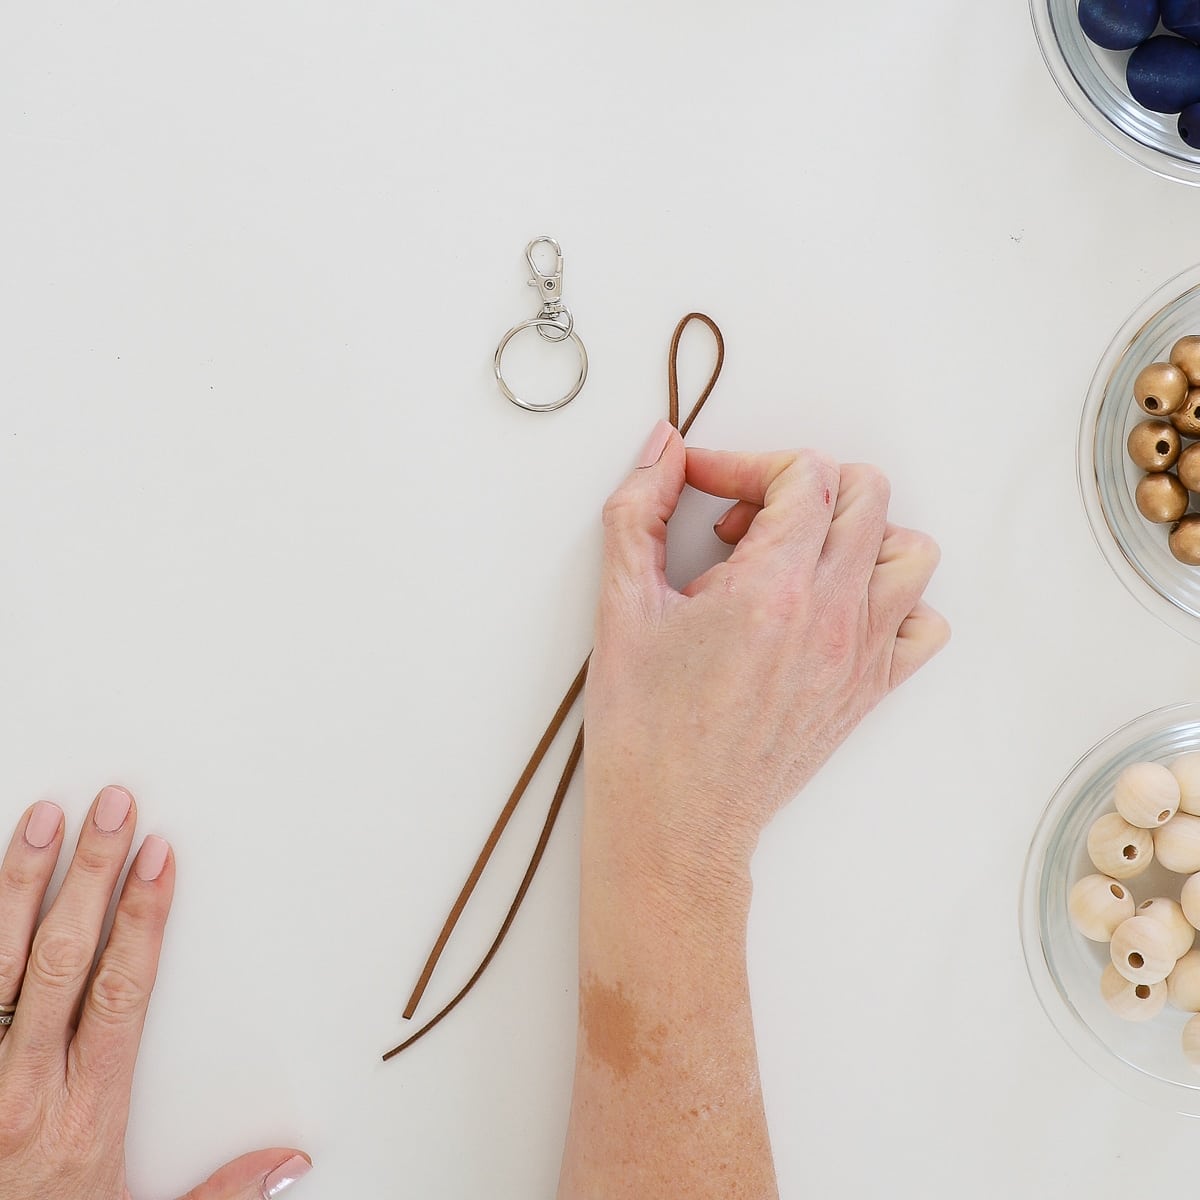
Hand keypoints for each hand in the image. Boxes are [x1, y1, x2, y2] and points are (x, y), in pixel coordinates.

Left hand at [0, 787, 310, 1199]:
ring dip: (18, 884)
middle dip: (90, 870)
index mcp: (85, 1109)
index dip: (144, 915)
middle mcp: (21, 1085)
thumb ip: (218, 1192)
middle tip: (110, 808)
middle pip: (62, 955)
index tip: (157, 857)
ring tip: (40, 820)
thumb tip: (290, 1163)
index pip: (122, 987)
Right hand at [584, 421, 949, 894]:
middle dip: (800, 484)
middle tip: (742, 523)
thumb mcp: (621, 606)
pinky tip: (832, 608)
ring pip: (909, 549)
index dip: (745, 463)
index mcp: (774, 587)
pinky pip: (923, 622)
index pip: (801, 473)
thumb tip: (664, 450)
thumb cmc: (645, 728)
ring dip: (855, 532)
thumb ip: (636, 511)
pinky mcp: (869, 689)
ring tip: (794, 557)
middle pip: (865, 492)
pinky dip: (892, 598)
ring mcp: (861, 653)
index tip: (702, 488)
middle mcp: (833, 614)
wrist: (676, 822)